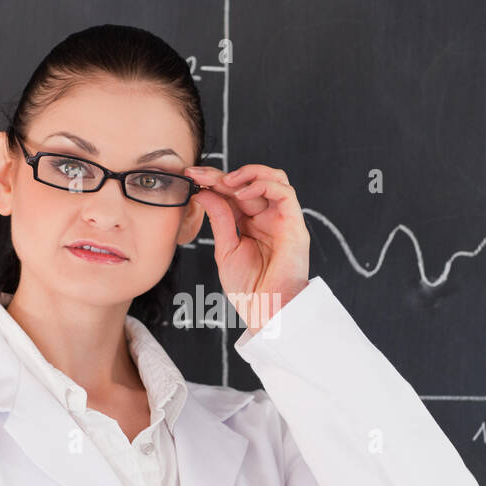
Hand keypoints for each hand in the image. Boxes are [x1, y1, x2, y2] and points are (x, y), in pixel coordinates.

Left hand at [184, 162, 310, 334]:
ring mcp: (282, 219)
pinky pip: (285, 192)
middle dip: (222, 175)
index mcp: (251, 223)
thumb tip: (203, 192)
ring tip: (225, 182)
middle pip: (249, 182)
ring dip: (248, 173)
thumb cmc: (249, 289)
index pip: (233, 193)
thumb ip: (219, 219)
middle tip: (199, 174)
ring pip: (273, 178)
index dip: (213, 181)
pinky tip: (241, 194)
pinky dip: (263, 185)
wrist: (265, 311)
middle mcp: (268, 217)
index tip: (190, 176)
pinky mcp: (294, 224)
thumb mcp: (225, 249)